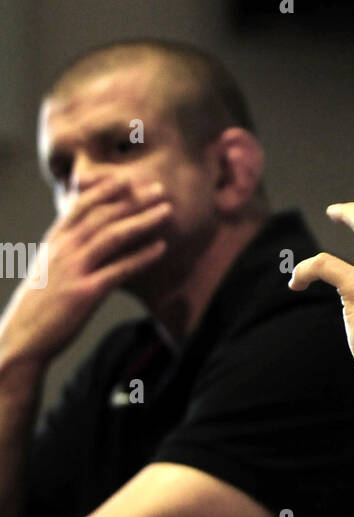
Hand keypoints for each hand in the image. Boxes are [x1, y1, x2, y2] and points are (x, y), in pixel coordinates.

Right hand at [0, 177, 171, 366]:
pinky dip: (142, 256)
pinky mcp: (86, 293)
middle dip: (133, 199)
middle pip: (103, 215)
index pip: (82, 205)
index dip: (107, 189)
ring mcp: (74, 270)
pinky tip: (161, 248)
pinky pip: (120, 269)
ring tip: (167, 211)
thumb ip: (66, 250)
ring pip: (114, 236)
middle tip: (159, 188)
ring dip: (143, 220)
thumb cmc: (39, 305)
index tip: (129, 179)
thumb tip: (84, 237)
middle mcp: (64, 250)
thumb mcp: (48, 268)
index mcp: (54, 241)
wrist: (23, 337)